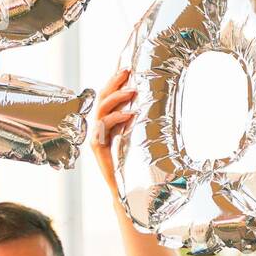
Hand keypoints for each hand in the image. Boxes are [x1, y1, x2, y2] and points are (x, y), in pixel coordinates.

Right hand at [92, 68, 136, 189]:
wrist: (126, 188)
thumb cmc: (135, 163)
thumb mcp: (140, 136)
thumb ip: (142, 121)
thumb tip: (159, 103)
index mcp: (109, 120)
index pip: (109, 95)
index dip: (116, 81)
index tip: (128, 68)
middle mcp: (100, 125)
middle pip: (102, 97)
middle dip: (114, 82)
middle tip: (127, 71)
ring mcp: (96, 134)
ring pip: (101, 108)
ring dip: (117, 98)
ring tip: (132, 91)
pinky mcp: (96, 145)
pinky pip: (102, 127)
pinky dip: (116, 118)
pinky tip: (129, 114)